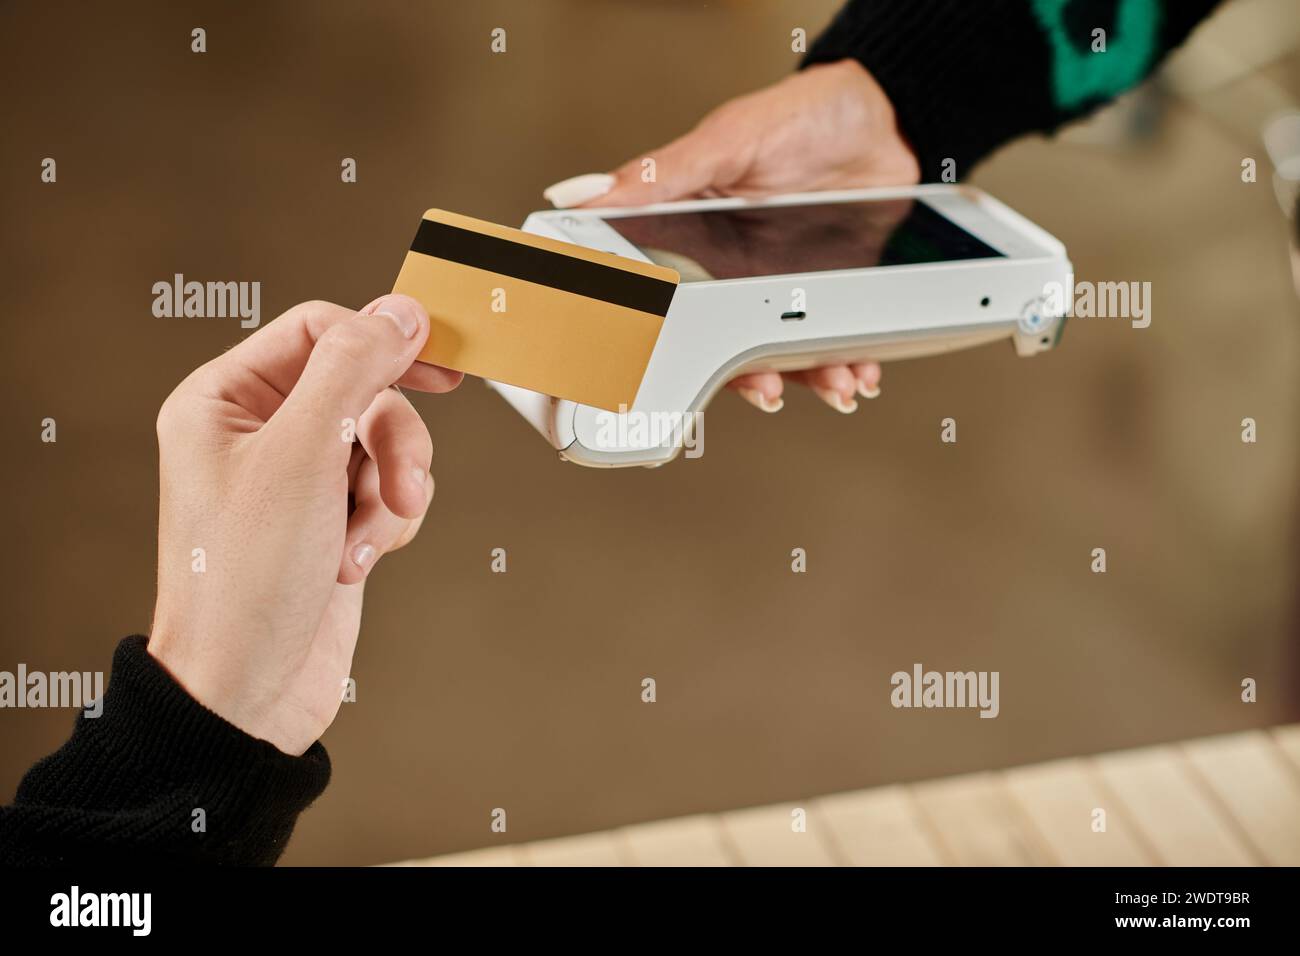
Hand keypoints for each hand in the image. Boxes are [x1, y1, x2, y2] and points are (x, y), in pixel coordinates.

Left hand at [148, 295, 461, 754]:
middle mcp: (260, 434)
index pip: (317, 331)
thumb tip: (398, 313)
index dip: (380, 340)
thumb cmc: (241, 584)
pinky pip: (388, 492)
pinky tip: (359, 561)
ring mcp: (299, 480)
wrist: (248, 692)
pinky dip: (388, 525)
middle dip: (391, 443)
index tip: (437, 360)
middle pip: (364, 390)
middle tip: (400, 481)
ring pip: (384, 444)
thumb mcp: (302, 456)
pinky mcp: (331, 521)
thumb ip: (353, 369)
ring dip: (391, 492)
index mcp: (224, 401)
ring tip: (367, 538)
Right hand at [543, 59, 919, 413]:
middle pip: (725, 345)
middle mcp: (733, 274)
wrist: (889, 118)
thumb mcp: (727, 141)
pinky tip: (859, 371)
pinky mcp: (831, 298)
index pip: (666, 306)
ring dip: (806, 378)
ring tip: (835, 382)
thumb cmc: (802, 117)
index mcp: (693, 240)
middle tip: (766, 389)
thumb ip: (660, 174)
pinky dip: (846, 365)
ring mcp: (783, 290)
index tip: (673, 379)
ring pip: (780, 354)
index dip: (668, 347)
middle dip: (747, 376)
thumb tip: (578, 193)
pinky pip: (830, 345)